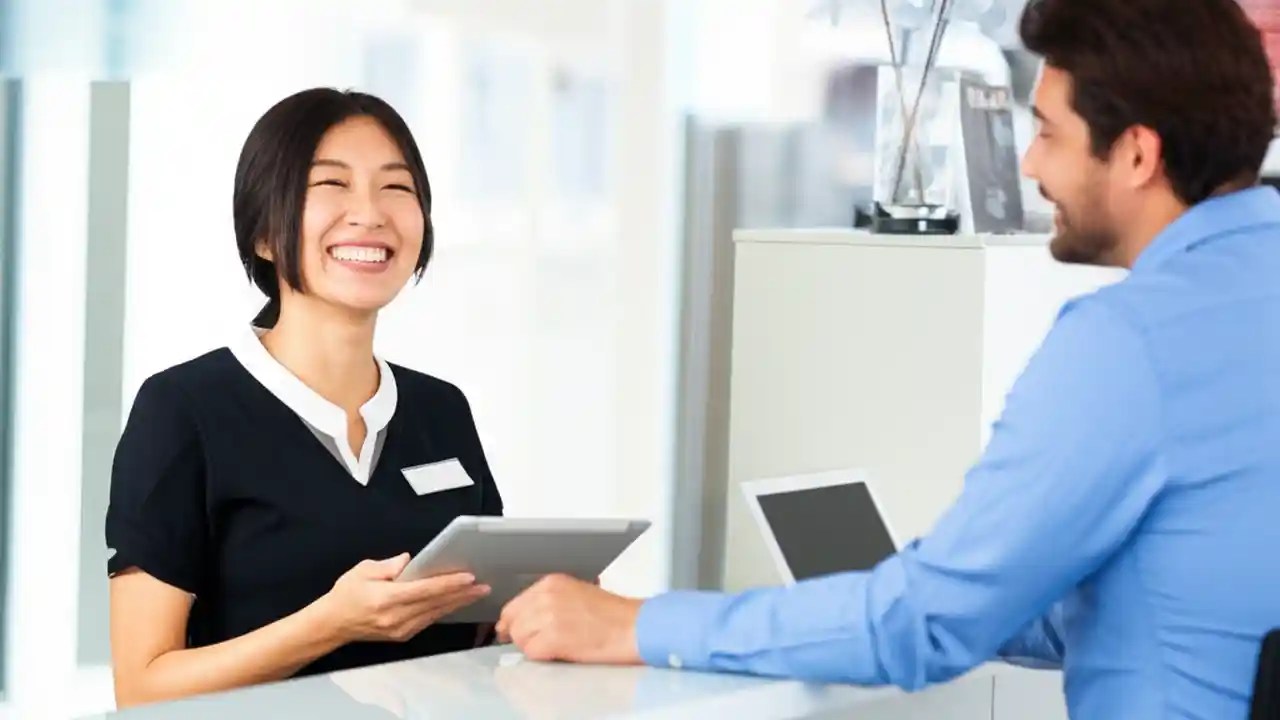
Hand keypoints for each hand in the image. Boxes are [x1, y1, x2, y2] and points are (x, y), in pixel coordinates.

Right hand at [319, 554, 489, 643]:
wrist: (332, 624)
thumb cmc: (346, 595)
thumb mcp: (362, 571)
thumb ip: (388, 565)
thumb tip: (409, 561)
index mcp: (386, 599)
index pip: (425, 590)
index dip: (448, 583)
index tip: (468, 577)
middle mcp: (396, 617)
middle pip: (435, 603)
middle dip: (462, 594)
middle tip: (484, 585)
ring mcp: (400, 629)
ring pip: (435, 613)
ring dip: (457, 603)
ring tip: (477, 592)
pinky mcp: (403, 635)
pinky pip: (429, 620)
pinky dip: (444, 610)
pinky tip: (457, 602)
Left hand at [495, 574, 642, 664]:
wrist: (633, 626)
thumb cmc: (613, 615)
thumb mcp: (576, 593)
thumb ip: (549, 601)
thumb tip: (526, 618)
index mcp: (551, 583)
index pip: (515, 604)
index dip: (513, 622)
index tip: (511, 631)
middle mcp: (546, 595)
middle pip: (513, 621)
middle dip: (521, 635)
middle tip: (536, 644)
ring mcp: (549, 616)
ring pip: (520, 637)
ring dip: (532, 646)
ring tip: (554, 647)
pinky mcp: (553, 637)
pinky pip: (531, 652)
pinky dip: (541, 656)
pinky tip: (558, 653)